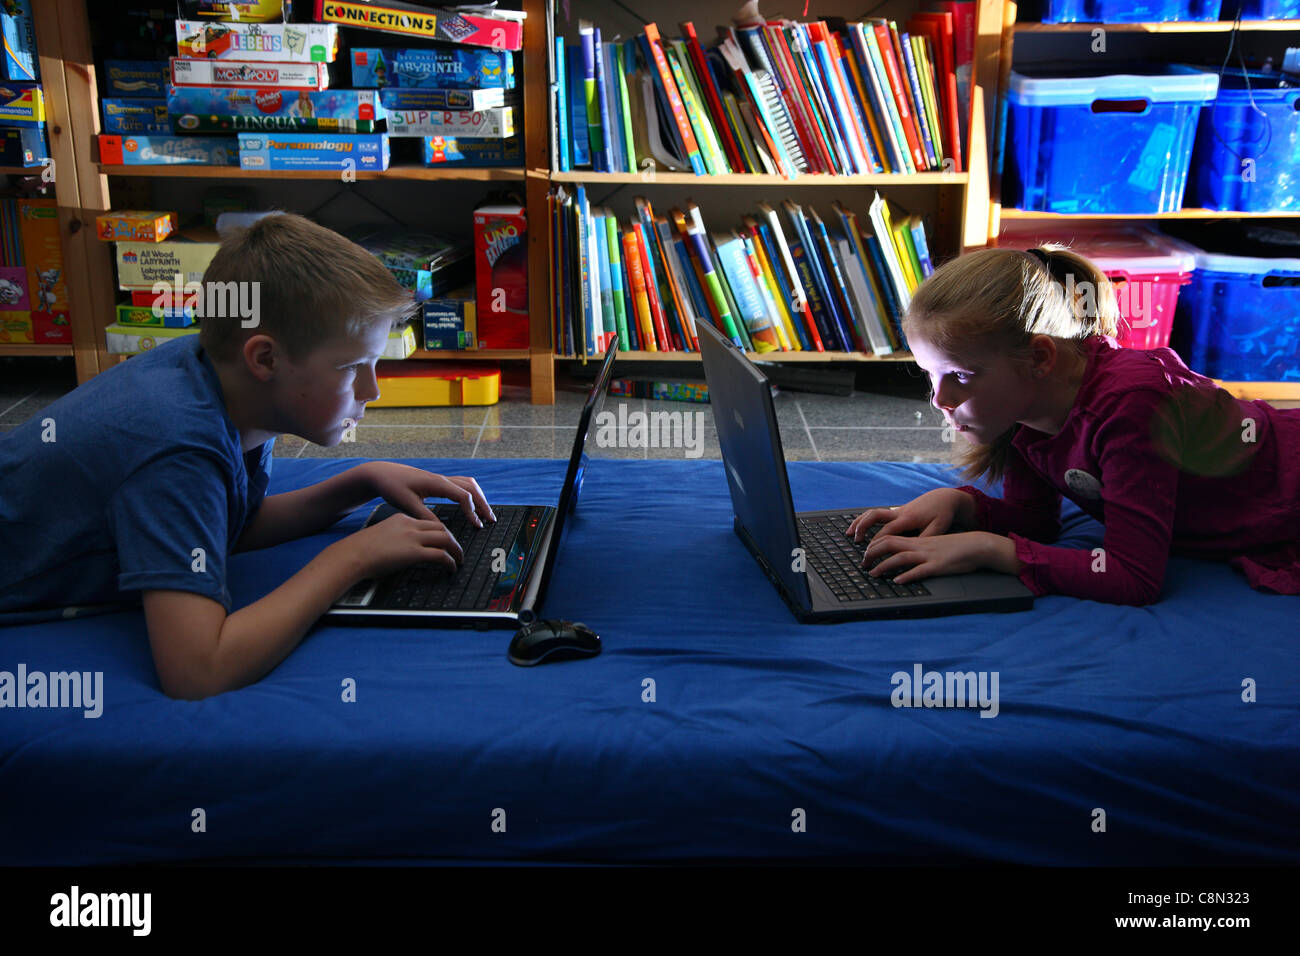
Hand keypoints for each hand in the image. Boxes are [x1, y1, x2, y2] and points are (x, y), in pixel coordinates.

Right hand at [341, 512, 467, 580]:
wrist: (351, 555)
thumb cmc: (360, 551)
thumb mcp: (381, 536)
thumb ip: (396, 538)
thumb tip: (402, 551)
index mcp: (401, 519)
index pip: (429, 521)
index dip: (440, 532)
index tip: (445, 540)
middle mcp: (409, 525)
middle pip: (441, 528)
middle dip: (452, 539)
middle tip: (457, 550)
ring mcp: (413, 538)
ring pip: (445, 539)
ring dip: (456, 550)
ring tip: (459, 560)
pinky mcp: (414, 552)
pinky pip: (440, 555)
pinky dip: (450, 561)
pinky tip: (451, 568)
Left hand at [361, 462, 495, 527]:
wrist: (382, 474)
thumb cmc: (392, 487)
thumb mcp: (407, 505)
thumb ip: (425, 516)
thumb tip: (442, 530)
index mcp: (437, 483)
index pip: (463, 496)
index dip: (472, 512)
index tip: (477, 526)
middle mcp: (442, 479)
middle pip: (471, 488)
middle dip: (483, 504)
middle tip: (491, 520)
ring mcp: (441, 479)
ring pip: (469, 484)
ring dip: (479, 498)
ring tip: (486, 513)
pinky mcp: (438, 482)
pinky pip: (461, 485)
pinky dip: (471, 494)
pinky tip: (472, 504)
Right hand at [847, 487, 971, 542]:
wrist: (944, 498)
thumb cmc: (943, 514)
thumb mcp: (939, 528)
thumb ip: (926, 539)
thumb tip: (913, 551)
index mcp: (908, 518)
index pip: (887, 531)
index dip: (876, 542)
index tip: (869, 554)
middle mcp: (899, 512)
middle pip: (874, 516)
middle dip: (862, 528)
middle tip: (855, 541)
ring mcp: (897, 510)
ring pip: (872, 513)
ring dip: (859, 522)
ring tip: (848, 534)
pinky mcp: (897, 511)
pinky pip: (876, 514)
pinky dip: (864, 520)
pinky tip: (858, 528)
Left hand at [861, 531, 1001, 584]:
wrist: (976, 546)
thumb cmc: (955, 548)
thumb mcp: (933, 546)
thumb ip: (918, 550)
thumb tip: (903, 559)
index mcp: (917, 541)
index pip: (889, 538)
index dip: (874, 545)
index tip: (865, 554)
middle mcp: (919, 546)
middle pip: (889, 544)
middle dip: (872, 553)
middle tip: (863, 564)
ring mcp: (928, 556)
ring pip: (900, 557)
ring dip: (884, 566)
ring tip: (873, 574)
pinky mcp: (938, 566)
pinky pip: (920, 571)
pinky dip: (907, 576)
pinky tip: (898, 581)